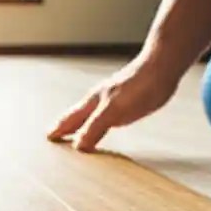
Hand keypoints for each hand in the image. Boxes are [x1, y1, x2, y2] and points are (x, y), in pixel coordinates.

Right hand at [48, 58, 179, 151]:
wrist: (163, 65)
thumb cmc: (140, 85)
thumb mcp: (114, 111)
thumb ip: (95, 127)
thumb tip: (78, 145)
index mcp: (93, 102)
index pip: (70, 119)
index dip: (59, 129)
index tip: (48, 138)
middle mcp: (99, 99)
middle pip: (76, 115)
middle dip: (64, 125)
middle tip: (53, 134)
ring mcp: (112, 97)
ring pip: (89, 113)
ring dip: (79, 123)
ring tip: (73, 131)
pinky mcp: (127, 98)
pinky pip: (105, 113)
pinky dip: (98, 121)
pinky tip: (105, 121)